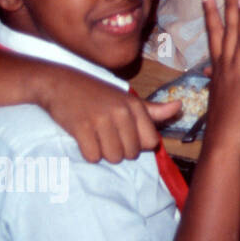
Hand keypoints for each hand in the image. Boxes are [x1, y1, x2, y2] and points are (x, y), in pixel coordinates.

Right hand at [37, 67, 180, 163]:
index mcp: (135, 106)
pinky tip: (84, 139)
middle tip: (107, 136)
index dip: (138, 144)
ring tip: (96, 137)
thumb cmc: (96, 93)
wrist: (59, 84)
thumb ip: (153, 109)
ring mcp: (101, 120)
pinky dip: (88, 153)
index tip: (125, 135)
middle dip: (119, 150)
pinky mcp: (81, 128)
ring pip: (113, 157)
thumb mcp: (126, 98)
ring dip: (103, 153)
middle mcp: (121, 112)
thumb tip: (180, 106)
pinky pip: (93, 157)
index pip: (150, 142)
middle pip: (131, 153)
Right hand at [200, 0, 239, 152]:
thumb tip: (208, 69)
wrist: (223, 141)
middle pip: (227, 30)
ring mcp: (239, 74)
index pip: (214, 34)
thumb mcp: (217, 93)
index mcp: (218, 67)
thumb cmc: (222, 119)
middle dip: (228, 6)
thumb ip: (215, 77)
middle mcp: (226, 66)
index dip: (211, 13)